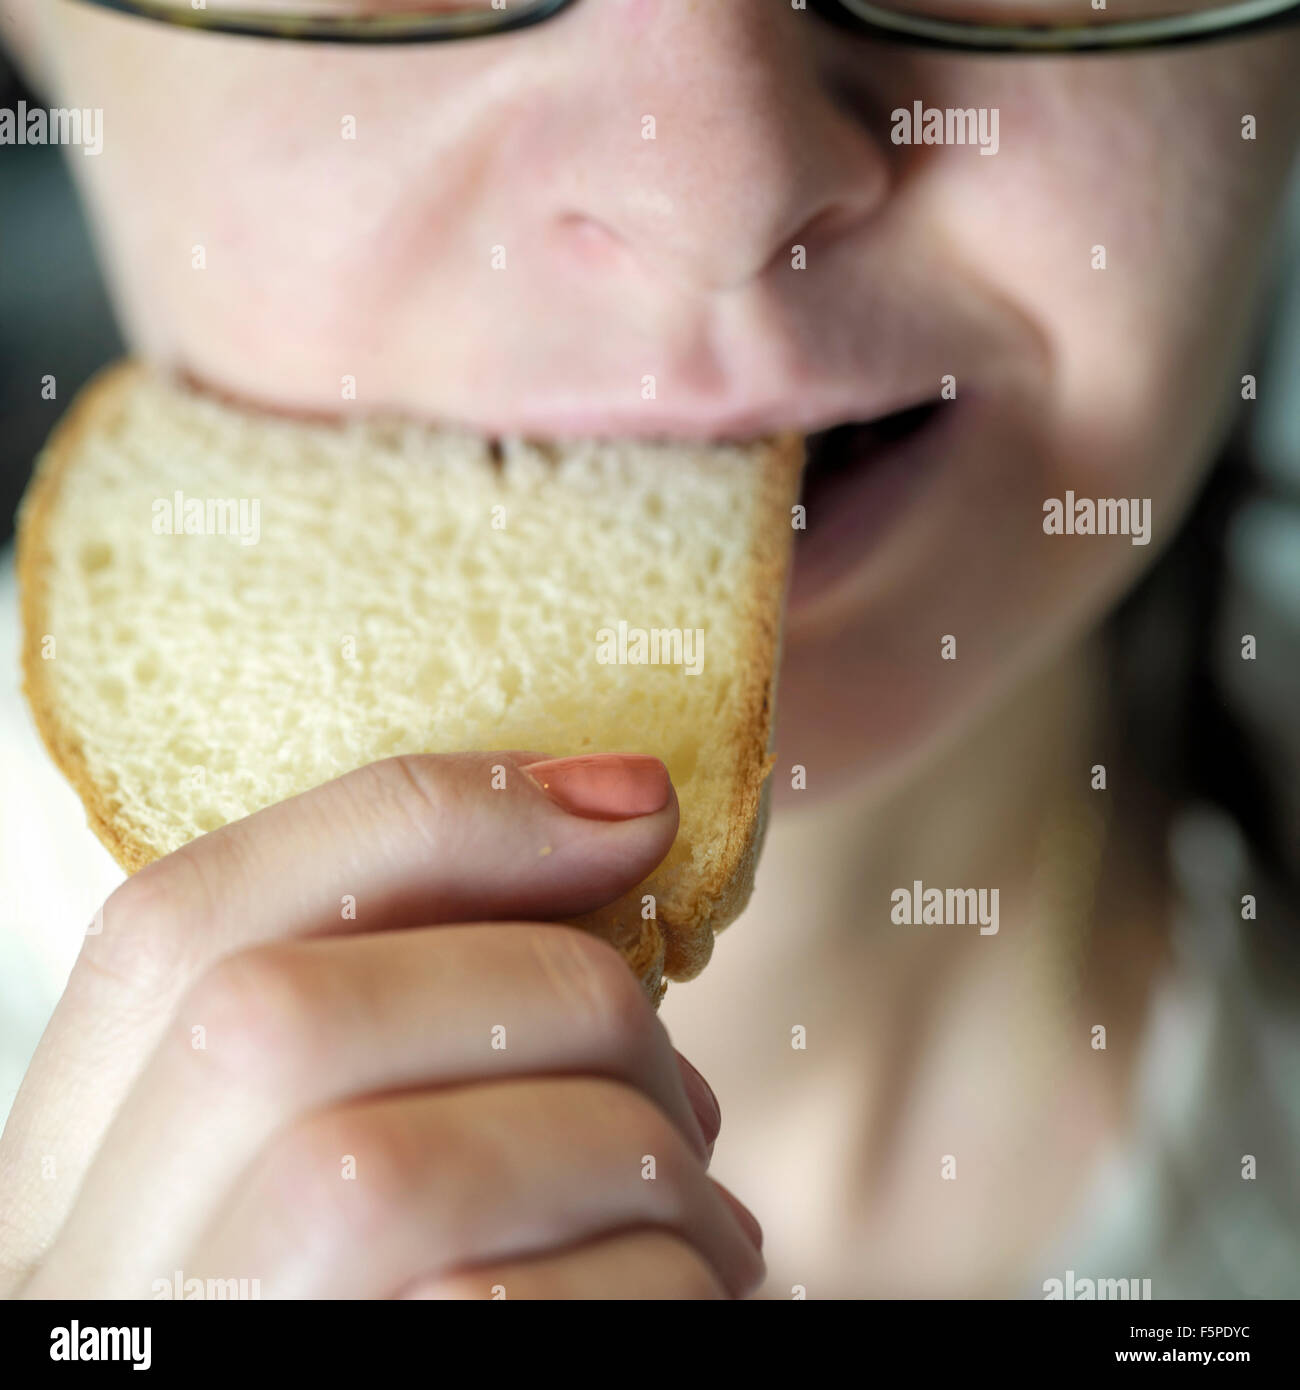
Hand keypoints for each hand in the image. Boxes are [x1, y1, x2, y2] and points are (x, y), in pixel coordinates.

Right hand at [0, 751, 762, 1298]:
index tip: (629, 799)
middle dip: (546, 989)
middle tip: (670, 1060)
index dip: (425, 821)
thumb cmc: (412, 1293)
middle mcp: (87, 1290)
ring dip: (633, 1147)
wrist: (426, 1389)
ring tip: (692, 1198)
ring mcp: (213, 1364)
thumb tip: (605, 823)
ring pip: (403, 1172)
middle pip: (285, 1025)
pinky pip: (538, 1327)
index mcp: (74, 1174)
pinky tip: (690, 1294)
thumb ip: (404, 1012)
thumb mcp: (345, 1148)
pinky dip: (672, 1279)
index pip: (183, 920)